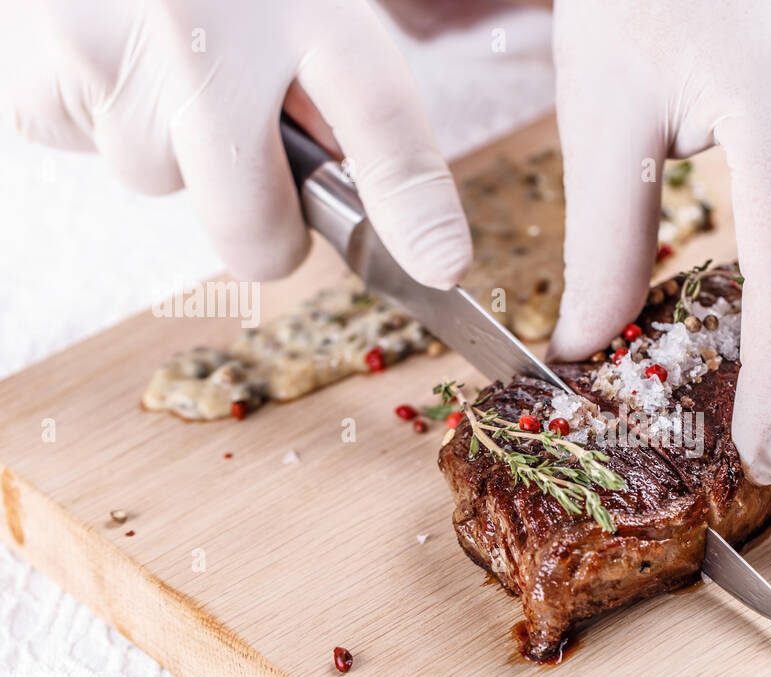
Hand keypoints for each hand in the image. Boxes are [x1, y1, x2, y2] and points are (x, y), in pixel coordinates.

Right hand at [0, 0, 470, 286]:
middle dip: (267, 232)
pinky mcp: (39, 76)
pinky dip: (94, 115)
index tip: (441, 266)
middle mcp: (209, 34)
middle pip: (253, 226)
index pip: (379, 118)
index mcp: (305, 2)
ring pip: (160, 185)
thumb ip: (332, 81)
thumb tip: (348, 192)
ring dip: (170, 147)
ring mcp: (114, 56)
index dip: (414, 206)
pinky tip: (110, 50)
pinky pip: (81, 147)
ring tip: (164, 56)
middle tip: (260, 173)